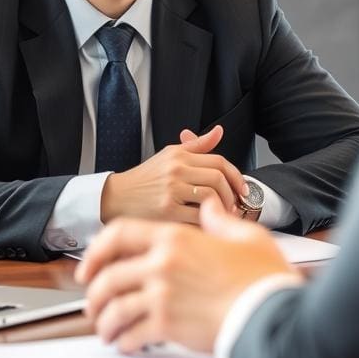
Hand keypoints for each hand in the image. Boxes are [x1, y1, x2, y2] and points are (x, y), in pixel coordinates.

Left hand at [77, 197, 301, 352]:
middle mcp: (162, 264)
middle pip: (108, 276)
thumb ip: (220, 219)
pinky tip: (127, 343)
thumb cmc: (261, 275)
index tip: (89, 265)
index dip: (96, 250)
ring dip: (104, 322)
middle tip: (93, 304)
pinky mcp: (166, 324)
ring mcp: (162, 295)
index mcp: (175, 237)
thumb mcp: (245, 235)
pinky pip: (131, 333)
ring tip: (106, 330)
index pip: (119, 234)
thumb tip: (211, 207)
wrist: (269, 309)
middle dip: (94, 294)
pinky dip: (124, 341)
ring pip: (114, 308)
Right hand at [99, 125, 247, 223]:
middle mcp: (177, 170)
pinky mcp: (166, 212)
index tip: (243, 189)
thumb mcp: (169, 155)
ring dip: (223, 209)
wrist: (115, 197)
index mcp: (180, 155)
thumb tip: (219, 132)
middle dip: (233, 194)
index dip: (237, 176)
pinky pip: (198, 217)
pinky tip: (209, 225)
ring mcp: (171, 191)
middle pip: (218, 179)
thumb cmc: (145, 179)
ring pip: (211, 197)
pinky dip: (208, 223)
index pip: (219, 162)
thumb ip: (197, 146)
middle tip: (235, 205)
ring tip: (224, 216)